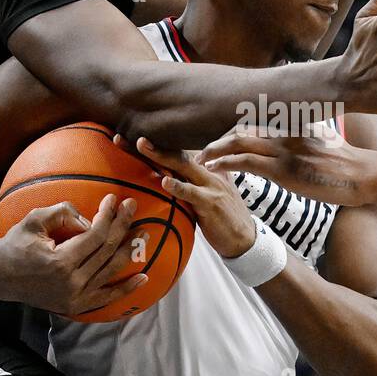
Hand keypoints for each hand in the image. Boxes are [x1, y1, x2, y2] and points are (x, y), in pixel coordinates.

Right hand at [0, 195, 146, 316]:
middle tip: (133, 207)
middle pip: (106, 251)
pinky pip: (106, 297)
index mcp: (60, 263)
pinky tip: (143, 277)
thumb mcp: (35, 221)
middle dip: (123, 226)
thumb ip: (63, 213)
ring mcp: (75, 297)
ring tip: (142, 234)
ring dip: (129, 251)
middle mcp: (71, 283)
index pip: (94, 236)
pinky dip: (126, 289)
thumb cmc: (16, 243)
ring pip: (110, 271)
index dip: (107, 216)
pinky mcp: (76, 305)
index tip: (113, 200)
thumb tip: (90, 221)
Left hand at [117, 136, 254, 258]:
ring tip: (141, 145)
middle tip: (130, 136)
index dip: (156, 146)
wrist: (246, 239)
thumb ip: (191, 185)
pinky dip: (178, 186)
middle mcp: (208, 173)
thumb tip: (168, 180)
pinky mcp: (211, 203)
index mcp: (205, 171)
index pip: (178, 154)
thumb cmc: (222, 218)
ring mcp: (211, 186)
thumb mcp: (207, 196)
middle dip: (154, 144)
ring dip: (161, 155)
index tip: (131, 139)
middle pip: (177, 154)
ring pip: (183, 166)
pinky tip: (164, 181)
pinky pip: (192, 193)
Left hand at [202, 122, 376, 207]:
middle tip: (202, 150)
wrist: (365, 174)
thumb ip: (308, 136)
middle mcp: (285, 133)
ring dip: (215, 151)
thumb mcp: (325, 141)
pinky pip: (246, 162)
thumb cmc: (349, 163)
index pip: (254, 122)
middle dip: (218, 140)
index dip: (233, 131)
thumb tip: (307, 134)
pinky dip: (225, 163)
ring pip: (238, 142)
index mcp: (293, 127)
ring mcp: (283, 151)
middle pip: (241, 128)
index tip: (220, 141)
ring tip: (201, 160)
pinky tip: (213, 170)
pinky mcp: (284, 170)